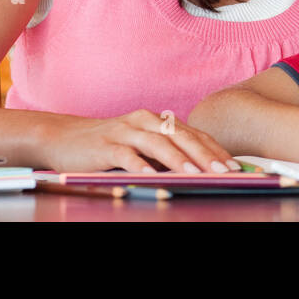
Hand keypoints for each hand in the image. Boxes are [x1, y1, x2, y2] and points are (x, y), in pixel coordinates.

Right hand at [44, 109, 242, 173]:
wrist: (63, 137)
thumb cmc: (109, 145)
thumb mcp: (142, 146)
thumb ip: (167, 154)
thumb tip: (201, 171)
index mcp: (158, 121)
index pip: (194, 135)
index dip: (216, 149)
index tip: (235, 166)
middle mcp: (145, 121)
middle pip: (182, 137)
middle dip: (206, 155)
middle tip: (225, 171)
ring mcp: (125, 132)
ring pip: (159, 144)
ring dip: (180, 160)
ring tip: (197, 174)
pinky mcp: (106, 146)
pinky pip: (127, 156)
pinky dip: (142, 167)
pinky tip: (153, 177)